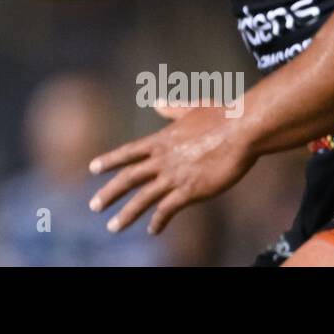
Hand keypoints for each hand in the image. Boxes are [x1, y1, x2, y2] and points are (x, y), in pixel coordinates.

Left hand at [87, 103, 255, 235]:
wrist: (241, 129)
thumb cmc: (222, 115)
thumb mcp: (191, 108)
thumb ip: (172, 109)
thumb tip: (156, 103)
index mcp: (161, 139)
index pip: (128, 153)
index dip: (109, 160)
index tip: (92, 168)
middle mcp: (162, 159)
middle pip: (128, 178)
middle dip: (109, 193)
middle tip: (94, 206)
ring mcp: (174, 175)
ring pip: (142, 198)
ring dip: (126, 214)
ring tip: (112, 226)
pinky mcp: (190, 190)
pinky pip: (168, 209)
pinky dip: (158, 221)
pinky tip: (152, 230)